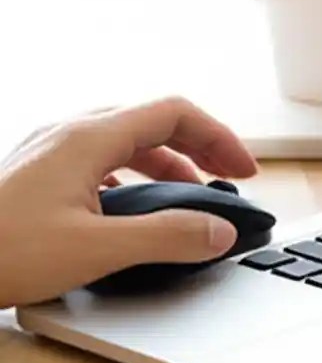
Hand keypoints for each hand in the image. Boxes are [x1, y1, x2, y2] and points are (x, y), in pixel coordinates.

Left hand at [0, 97, 258, 308]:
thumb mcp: (96, 250)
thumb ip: (168, 238)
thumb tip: (219, 232)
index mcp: (87, 138)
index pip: (174, 112)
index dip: (220, 137)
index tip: (244, 170)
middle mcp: (67, 135)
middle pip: (153, 121)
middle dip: (200, 148)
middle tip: (229, 179)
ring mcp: (48, 153)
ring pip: (126, 140)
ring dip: (169, 164)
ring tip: (190, 198)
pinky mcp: (35, 177)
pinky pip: (101, 160)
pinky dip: (136, 177)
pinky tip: (135, 211)